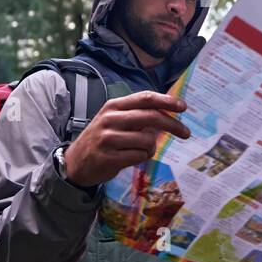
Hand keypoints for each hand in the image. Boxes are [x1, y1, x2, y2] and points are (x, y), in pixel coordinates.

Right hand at [62, 90, 191, 187]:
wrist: (75, 162)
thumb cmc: (102, 139)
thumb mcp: (114, 120)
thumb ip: (137, 115)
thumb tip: (168, 114)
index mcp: (114, 106)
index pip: (145, 98)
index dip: (166, 101)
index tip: (183, 107)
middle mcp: (110, 119)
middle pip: (150, 117)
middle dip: (172, 125)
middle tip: (186, 133)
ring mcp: (108, 139)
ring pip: (147, 140)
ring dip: (151, 147)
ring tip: (141, 150)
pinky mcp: (109, 158)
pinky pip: (139, 156)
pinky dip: (142, 158)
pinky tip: (132, 158)